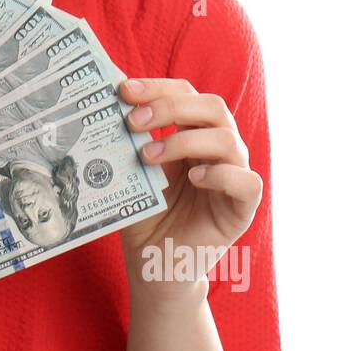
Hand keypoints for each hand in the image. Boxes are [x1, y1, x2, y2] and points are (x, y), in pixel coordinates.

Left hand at [117, 76, 262, 295]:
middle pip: (212, 107)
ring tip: (148, 156)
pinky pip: (247, 181)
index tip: (124, 90)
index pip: (186, 93)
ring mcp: (234, 176)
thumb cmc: (145, 215)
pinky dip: (221, 174)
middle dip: (171, 106)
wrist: (155, 263)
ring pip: (228, 139)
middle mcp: (218, 149)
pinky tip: (194, 178)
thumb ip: (127, 143)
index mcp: (192, 133)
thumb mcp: (131, 173)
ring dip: (185, 141)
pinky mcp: (242, 208)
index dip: (158, 87)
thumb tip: (102, 107)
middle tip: (134, 121)